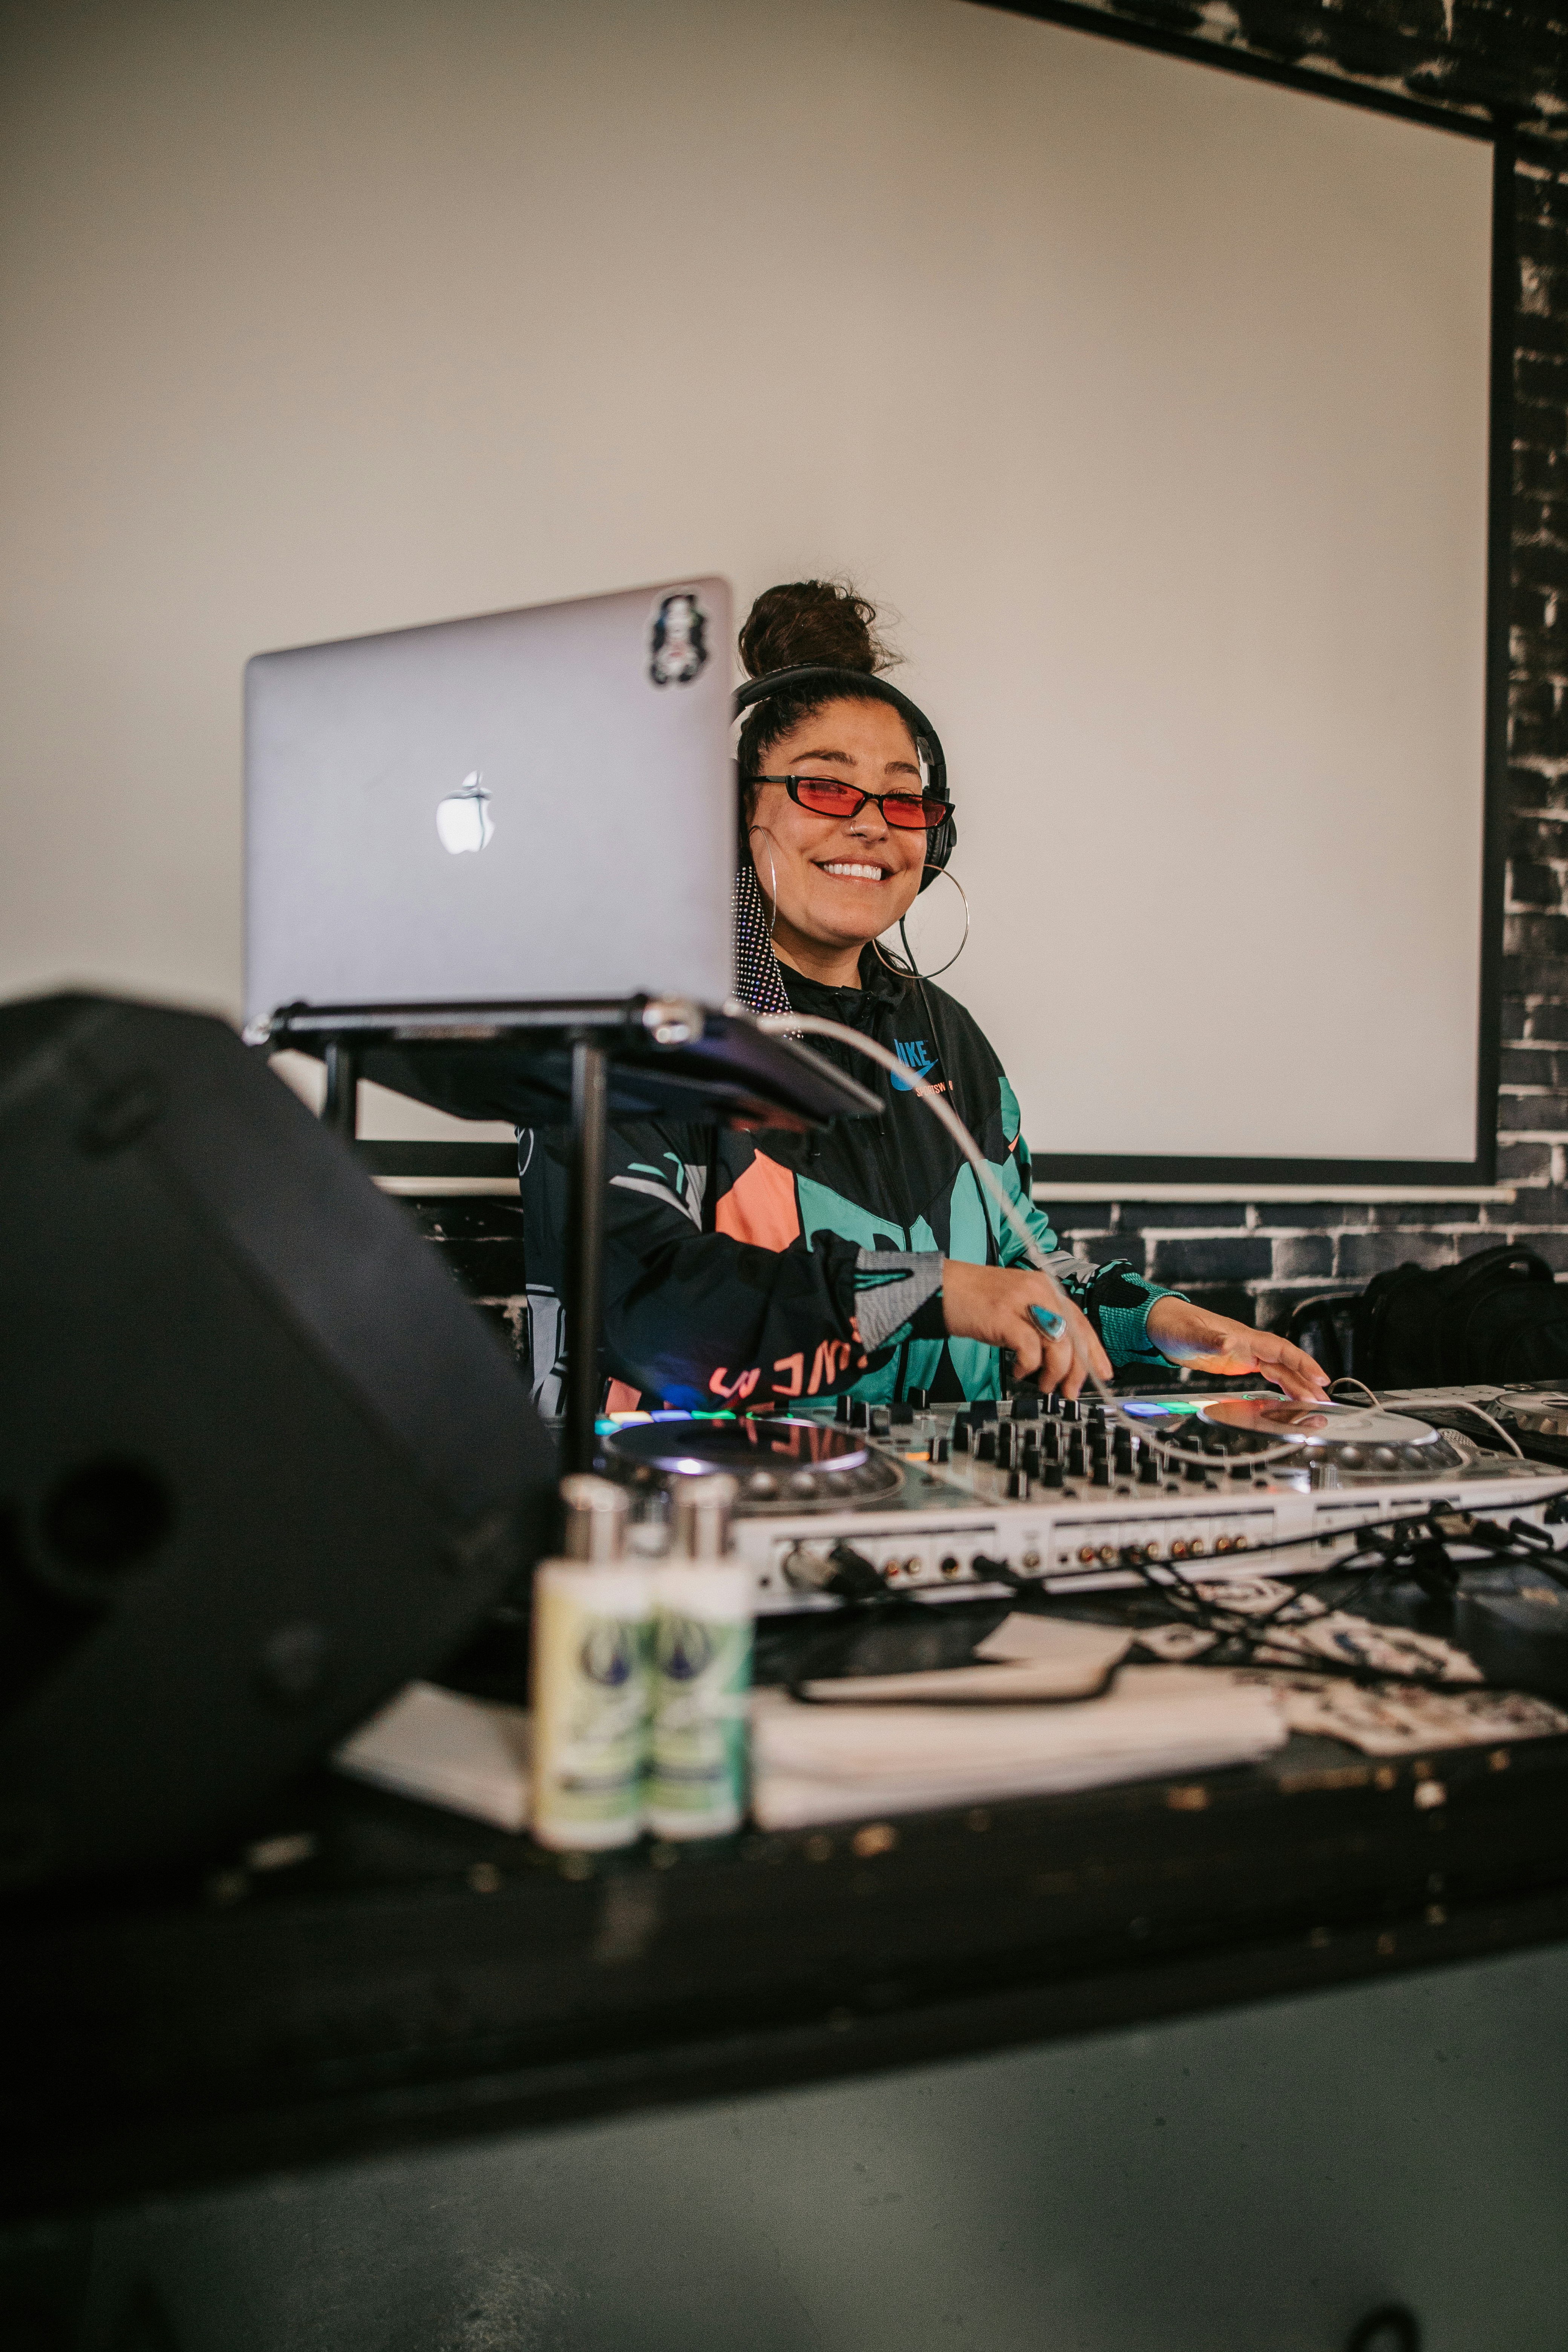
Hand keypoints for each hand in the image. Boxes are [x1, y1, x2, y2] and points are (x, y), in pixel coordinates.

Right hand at [942, 1262, 1111, 1398]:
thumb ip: (1041, 1322)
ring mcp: (1021, 1302)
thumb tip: (1063, 1356)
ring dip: (1055, 1372)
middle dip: (1078, 1370)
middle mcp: (1039, 1290)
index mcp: (1046, 1287)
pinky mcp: (1003, 1316)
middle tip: (1071, 1390)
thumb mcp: (1018, 1306)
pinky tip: (1018, 1371)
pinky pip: (1029, 1348)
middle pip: (1074, 1335)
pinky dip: (1028, 1366)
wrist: (942, 1286)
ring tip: (1044, 1385)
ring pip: (1058, 1343)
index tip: (1102, 1372)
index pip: (1081, 1321)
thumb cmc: (977, 1300)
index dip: (1094, 1351)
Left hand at [1143, 1298, 1328, 1400]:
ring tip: (1314, 1404)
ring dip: (1296, 1386)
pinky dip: (1280, 1385)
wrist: (1158, 1323)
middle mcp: (1247, 1344)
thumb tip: (1229, 1343)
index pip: (1281, 1349)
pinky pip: (1266, 1374)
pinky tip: (1289, 1397)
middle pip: (1285, 1362)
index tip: (1320, 1377)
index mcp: (1242, 1337)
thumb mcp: (1189, 1335)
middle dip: (1306, 1380)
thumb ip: (1210, 1339)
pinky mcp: (1235, 1362)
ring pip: (1278, 1370)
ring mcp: (1243, 1353)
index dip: (1302, 1362)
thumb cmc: (1173, 1325)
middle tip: (1324, 1400)